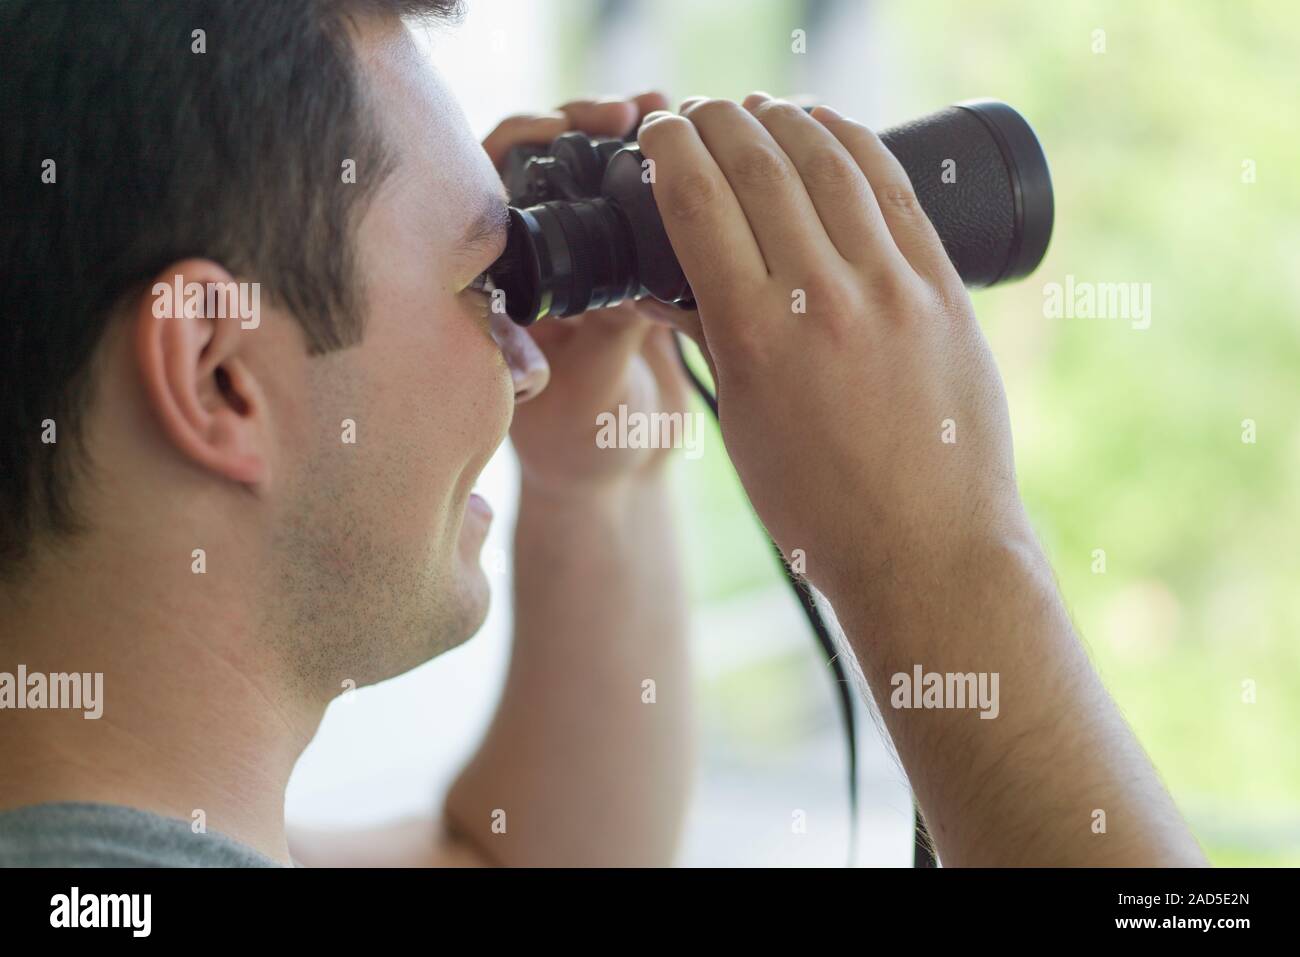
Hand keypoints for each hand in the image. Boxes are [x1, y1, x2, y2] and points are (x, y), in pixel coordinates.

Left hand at [482, 94, 691, 496]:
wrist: (625, 473)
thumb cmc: (587, 449)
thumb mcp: (595, 396)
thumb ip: (612, 336)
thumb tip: (642, 278)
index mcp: (499, 288)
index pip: (484, 192)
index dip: (514, 146)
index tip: (557, 129)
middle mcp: (532, 262)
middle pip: (539, 163)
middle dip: (579, 123)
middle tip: (622, 110)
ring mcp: (580, 258)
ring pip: (591, 172)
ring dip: (628, 135)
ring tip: (666, 109)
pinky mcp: (628, 261)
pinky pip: (640, 199)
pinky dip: (669, 169)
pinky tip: (701, 149)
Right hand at [637, 94, 1030, 600]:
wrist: (927, 550)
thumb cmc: (821, 507)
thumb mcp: (741, 425)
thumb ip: (711, 340)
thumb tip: (672, 283)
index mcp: (756, 338)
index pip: (698, 204)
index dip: (671, 150)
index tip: (658, 132)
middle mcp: (824, 299)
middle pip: (761, 168)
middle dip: (720, 122)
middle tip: (700, 111)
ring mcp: (892, 289)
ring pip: (830, 164)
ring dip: (785, 120)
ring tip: (758, 109)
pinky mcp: (944, 290)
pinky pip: (896, 191)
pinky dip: (855, 144)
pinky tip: (829, 127)